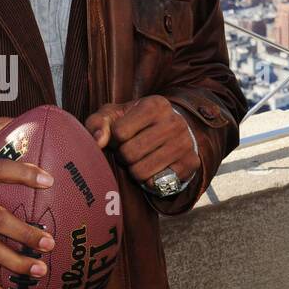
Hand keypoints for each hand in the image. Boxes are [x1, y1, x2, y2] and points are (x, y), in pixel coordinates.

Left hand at [84, 96, 200, 188]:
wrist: (172, 131)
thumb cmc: (135, 123)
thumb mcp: (114, 116)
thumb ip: (98, 123)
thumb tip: (98, 142)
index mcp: (154, 105)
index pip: (119, 132)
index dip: (115, 138)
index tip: (123, 135)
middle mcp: (174, 122)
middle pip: (129, 153)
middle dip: (123, 156)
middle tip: (130, 150)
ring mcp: (185, 143)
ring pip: (140, 172)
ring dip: (134, 169)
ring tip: (141, 158)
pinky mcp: (190, 163)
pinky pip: (156, 184)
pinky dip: (149, 180)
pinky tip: (154, 168)